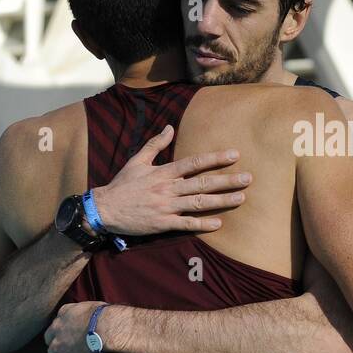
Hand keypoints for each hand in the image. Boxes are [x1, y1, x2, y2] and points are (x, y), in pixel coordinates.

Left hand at [45, 302, 113, 352]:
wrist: (109, 330)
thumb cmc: (100, 316)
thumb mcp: (80, 306)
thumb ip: (67, 312)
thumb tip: (65, 314)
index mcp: (58, 326)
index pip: (48, 337)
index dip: (56, 340)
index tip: (62, 342)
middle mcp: (57, 343)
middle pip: (51, 352)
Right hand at [90, 125, 250, 235]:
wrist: (104, 209)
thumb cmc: (122, 185)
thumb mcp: (137, 160)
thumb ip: (155, 144)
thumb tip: (170, 127)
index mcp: (163, 172)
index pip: (194, 163)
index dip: (215, 158)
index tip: (235, 155)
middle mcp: (168, 188)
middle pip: (202, 183)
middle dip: (227, 180)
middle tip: (248, 178)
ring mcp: (166, 207)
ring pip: (199, 203)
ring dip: (221, 201)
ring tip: (241, 198)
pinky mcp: (162, 223)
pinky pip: (185, 224)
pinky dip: (202, 224)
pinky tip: (218, 223)